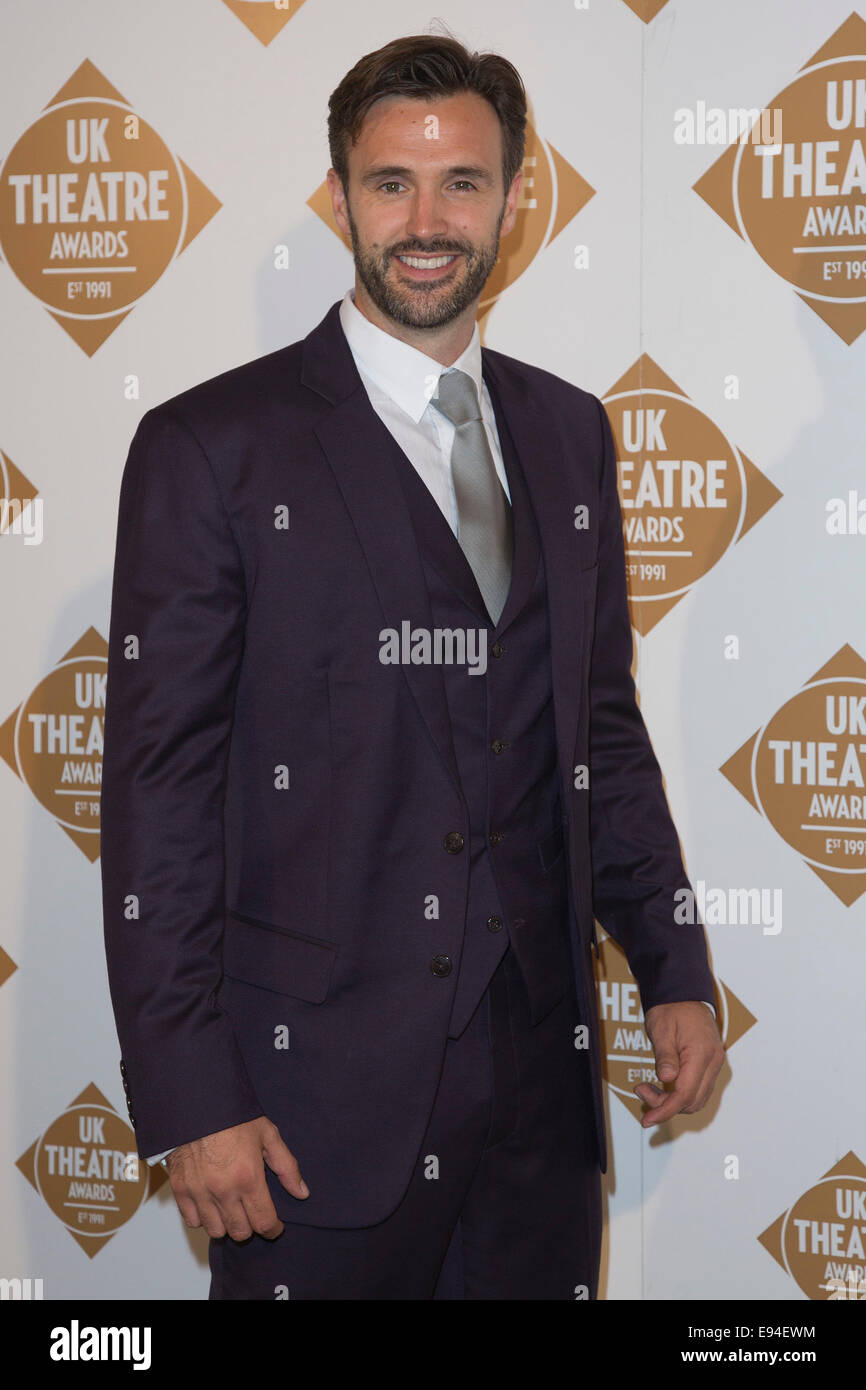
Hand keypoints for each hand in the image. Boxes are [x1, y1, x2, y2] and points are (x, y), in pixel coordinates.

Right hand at [165, 1115, 308, 1240]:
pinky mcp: (180, 1189)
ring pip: (216, 1231)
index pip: (263, 1222)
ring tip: (232, 1209)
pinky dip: (203, 1218)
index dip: (273, 1229)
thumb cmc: (234, 1116)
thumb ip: (287, 1167)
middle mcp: (223, 1190)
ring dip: (227, 1225)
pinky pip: (193, 1221)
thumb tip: (302, 1192)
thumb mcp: (268, 1135)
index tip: (275, 1226)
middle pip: (240, 1232)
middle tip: (254, 1214)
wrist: (199, 1101)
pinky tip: (212, 1204)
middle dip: (251, 1227)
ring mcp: (199, 1192)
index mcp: (248, 1177)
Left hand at [635, 1001, 724, 1127]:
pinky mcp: (710, 1064)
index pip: (685, 1094)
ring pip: (696, 1098)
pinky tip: (664, 1086)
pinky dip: (681, 1094)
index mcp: (701, 1054)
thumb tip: (666, 1079)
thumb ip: (665, 1056)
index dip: (665, 1110)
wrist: (685, 994)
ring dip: (673, 1101)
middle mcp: (713, 1062)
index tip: (648, 1119)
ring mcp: (714, 1064)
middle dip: (665, 1105)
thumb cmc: (672, 1008)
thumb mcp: (662, 1029)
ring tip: (649, 1088)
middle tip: (642, 1091)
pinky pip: (698, 1088)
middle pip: (692, 1101)